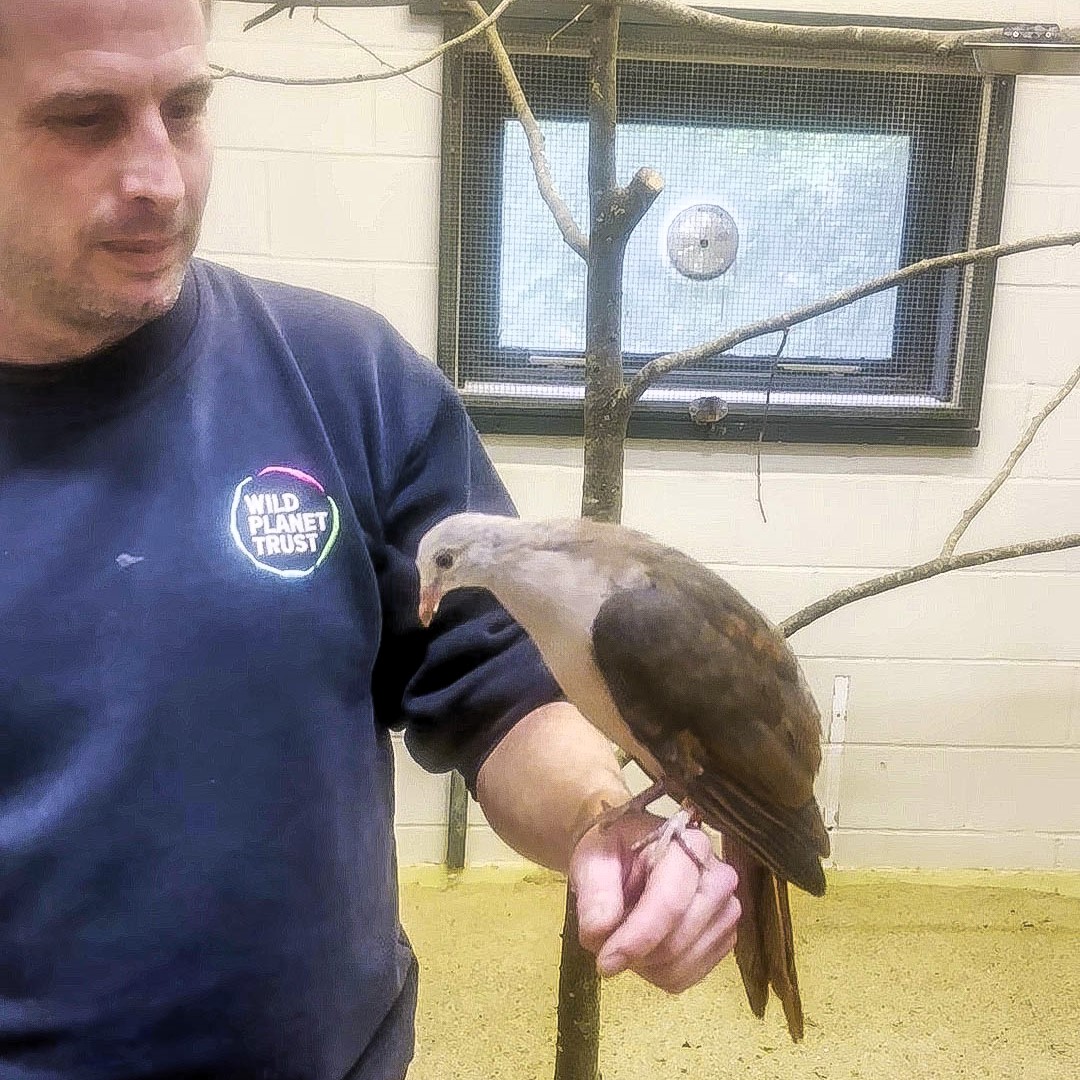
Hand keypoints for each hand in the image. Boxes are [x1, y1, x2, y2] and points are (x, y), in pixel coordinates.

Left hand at [568, 809, 739, 993]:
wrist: (630, 859)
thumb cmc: (615, 854)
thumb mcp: (594, 858)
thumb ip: (595, 890)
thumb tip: (599, 928)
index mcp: (688, 847)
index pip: (670, 903)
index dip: (637, 938)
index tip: (605, 960)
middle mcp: (718, 879)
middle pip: (678, 940)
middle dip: (636, 953)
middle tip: (605, 941)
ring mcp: (725, 913)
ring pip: (682, 964)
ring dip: (644, 965)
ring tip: (625, 937)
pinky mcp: (722, 941)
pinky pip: (686, 977)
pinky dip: (657, 973)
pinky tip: (643, 949)